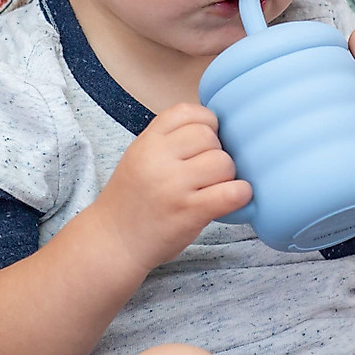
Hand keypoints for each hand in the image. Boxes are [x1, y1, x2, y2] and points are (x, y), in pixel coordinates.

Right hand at [91, 103, 251, 275]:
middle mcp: (158, 160)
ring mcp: (174, 186)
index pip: (187, 112)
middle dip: (215, 151)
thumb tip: (215, 128)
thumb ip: (169, 140)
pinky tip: (235, 197)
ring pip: (223, 162)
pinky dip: (241, 194)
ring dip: (227, 175)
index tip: (206, 140)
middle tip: (207, 171)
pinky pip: (231, 193)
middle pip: (209, 136)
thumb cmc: (133, 200)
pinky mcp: (190, 212)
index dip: (205, 122)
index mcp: (146, 142)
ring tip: (214, 187)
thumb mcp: (139, 157)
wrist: (113, 242)